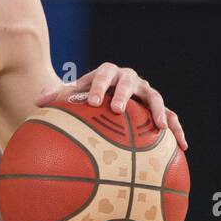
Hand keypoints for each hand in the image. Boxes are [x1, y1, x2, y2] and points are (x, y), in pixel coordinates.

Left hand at [37, 62, 186, 150]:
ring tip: (160, 127)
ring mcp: (146, 93)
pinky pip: (171, 117)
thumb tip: (37, 102)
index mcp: (108, 73)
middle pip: (130, 83)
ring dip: (158, 111)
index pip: (103, 75)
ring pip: (156, 98)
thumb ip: (57, 97)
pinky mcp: (158, 108)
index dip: (98, 86)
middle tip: (117, 110)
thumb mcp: (72, 95)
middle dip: (124, 95)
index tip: (91, 102)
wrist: (108, 93)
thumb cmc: (87, 96)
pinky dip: (177, 129)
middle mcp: (130, 80)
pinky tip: (183, 146)